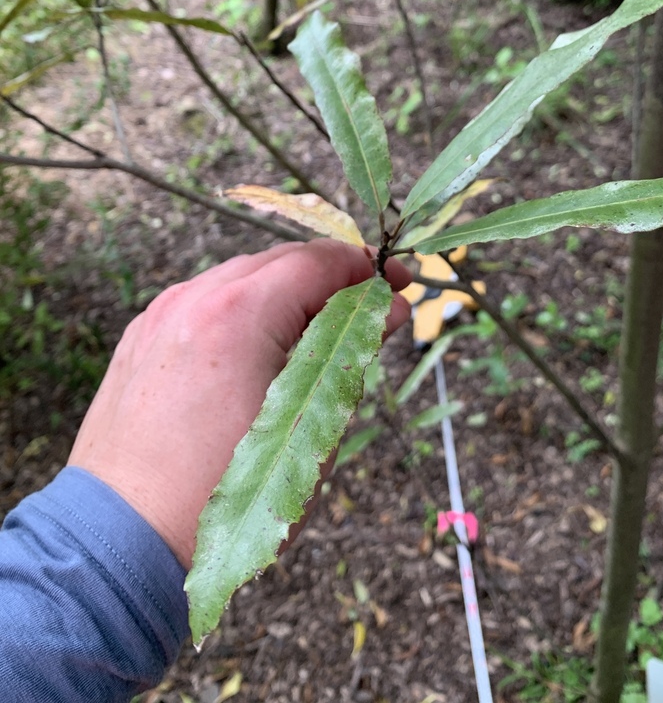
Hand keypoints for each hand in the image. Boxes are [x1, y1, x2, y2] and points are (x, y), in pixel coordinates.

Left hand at [68, 240, 410, 568]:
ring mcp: (161, 315)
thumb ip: (351, 358)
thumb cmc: (228, 494)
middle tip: (370, 308)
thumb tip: (386, 313)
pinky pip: (204, 303)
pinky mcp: (141, 338)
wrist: (123, 539)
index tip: (400, 284)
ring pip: (240, 278)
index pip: (319, 264)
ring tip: (317, 332)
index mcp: (239, 315)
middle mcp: (194, 299)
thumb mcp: (311, 426)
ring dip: (285, 293)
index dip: (368, 269)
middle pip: (280, 261)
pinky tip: (261, 348)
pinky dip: (243, 312)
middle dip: (330, 278)